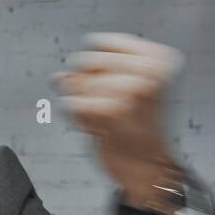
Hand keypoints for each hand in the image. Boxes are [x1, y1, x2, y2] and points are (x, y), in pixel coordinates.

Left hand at [53, 33, 183, 210]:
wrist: (151, 170)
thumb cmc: (141, 132)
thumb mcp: (128, 92)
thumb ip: (94, 75)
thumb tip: (57, 76)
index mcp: (158, 58)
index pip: (100, 43)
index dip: (93, 66)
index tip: (109, 87)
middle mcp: (148, 70)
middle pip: (85, 63)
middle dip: (87, 87)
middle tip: (110, 110)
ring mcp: (129, 89)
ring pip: (75, 84)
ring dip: (83, 105)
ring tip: (106, 121)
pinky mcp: (109, 110)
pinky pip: (70, 104)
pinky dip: (77, 118)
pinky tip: (98, 129)